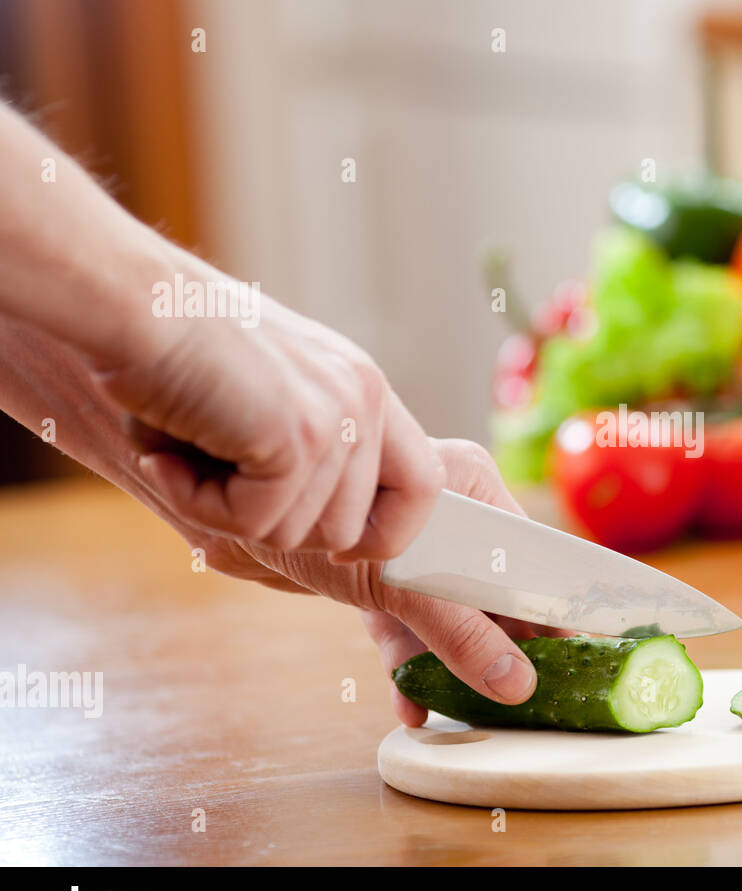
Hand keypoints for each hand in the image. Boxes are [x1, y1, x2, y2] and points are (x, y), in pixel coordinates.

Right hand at [93, 278, 441, 563]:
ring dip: (227, 512)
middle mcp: (363, 399)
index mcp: (363, 388)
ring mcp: (338, 418)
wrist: (131, 302)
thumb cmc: (175, 349)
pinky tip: (168, 455)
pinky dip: (199, 505)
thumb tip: (327, 539)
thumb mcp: (265, 398)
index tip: (339, 549)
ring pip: (297, 535)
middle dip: (276, 525)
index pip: (423, 484)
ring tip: (184, 452)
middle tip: (212, 479)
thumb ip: (306, 453)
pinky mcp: (299, 437)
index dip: (385, 531)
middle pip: (349, 531)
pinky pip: (256, 525)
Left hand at [165, 437, 544, 723]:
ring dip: (452, 660)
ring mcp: (410, 539)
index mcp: (468, 482)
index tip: (581, 652)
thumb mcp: (396, 584)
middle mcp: (446, 505)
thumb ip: (459, 632)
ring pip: (450, 607)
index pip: (532, 551)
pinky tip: (413, 702)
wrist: (211, 495)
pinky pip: (407, 617)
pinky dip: (407, 658)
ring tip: (473, 708)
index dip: (555, 604)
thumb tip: (517, 685)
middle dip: (503, 643)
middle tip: (528, 692)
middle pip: (494, 584)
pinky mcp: (375, 569)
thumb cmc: (307, 516)